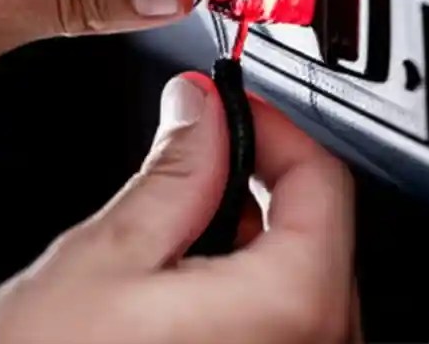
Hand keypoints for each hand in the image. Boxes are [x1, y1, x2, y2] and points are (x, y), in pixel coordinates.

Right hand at [0, 74, 358, 343]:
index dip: (270, 126)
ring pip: (296, 277)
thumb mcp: (106, 259)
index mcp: (290, 306)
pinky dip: (238, 288)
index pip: (323, 181)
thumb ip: (173, 173)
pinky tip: (179, 284)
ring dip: (242, 234)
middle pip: (315, 228)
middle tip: (191, 152)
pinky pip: (279, 323)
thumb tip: (202, 111)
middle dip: (252, 179)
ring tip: (169, 228)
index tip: (227, 106)